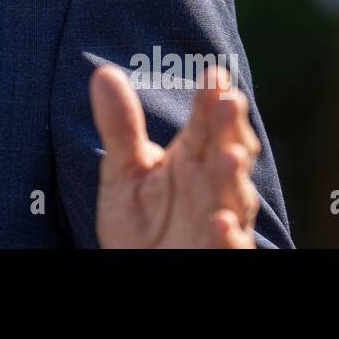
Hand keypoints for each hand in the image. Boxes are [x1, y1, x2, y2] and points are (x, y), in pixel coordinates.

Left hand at [90, 62, 261, 247]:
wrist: (138, 266)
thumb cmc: (139, 220)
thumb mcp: (123, 171)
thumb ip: (119, 127)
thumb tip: (103, 73)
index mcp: (192, 159)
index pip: (205, 125)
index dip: (210, 101)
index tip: (214, 75)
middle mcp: (213, 185)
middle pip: (228, 152)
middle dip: (230, 129)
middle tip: (229, 101)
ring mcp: (219, 221)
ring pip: (235, 196)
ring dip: (234, 177)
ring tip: (230, 155)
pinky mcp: (218, 254)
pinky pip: (229, 247)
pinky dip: (227, 236)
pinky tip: (220, 222)